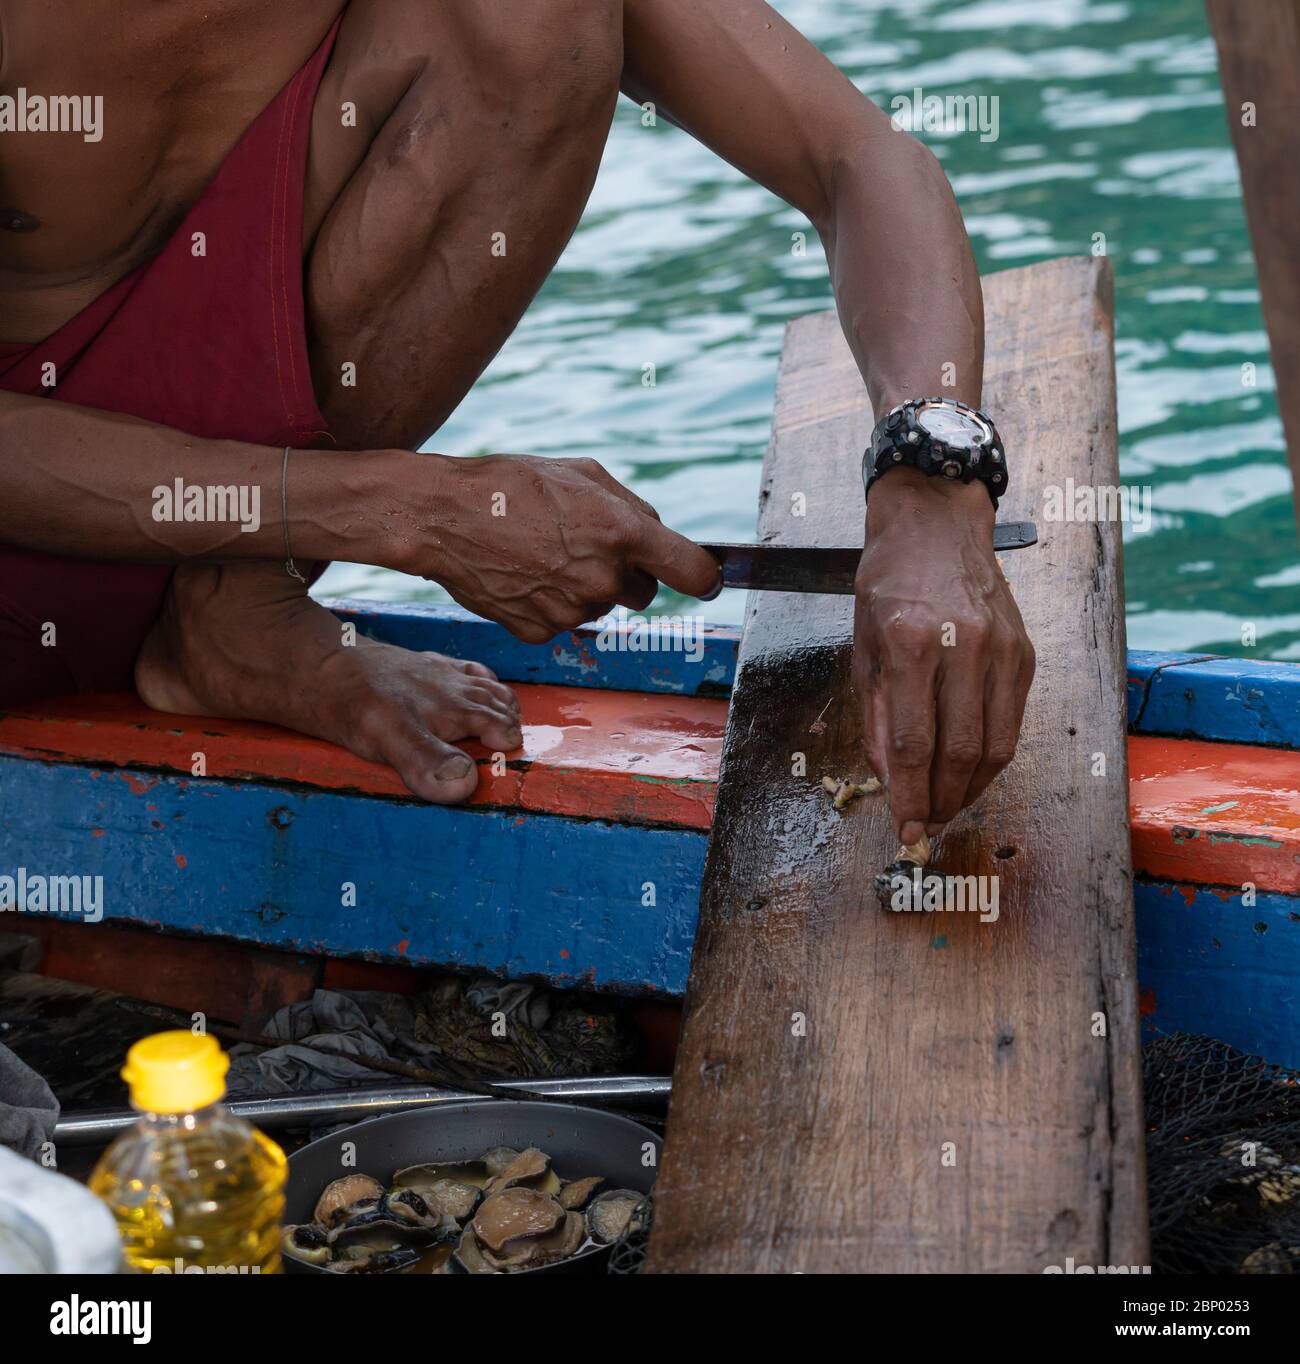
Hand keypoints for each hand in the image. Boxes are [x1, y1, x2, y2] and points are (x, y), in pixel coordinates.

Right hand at [392, 453, 721, 641]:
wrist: (443, 518)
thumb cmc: (512, 487)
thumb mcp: (584, 475)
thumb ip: (633, 509)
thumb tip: (661, 538)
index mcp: (621, 533)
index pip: (694, 573)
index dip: (705, 577)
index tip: (708, 580)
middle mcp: (602, 577)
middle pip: (642, 593)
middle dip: (625, 573)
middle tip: (583, 544)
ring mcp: (571, 610)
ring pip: (600, 606)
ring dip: (584, 586)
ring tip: (542, 553)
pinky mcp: (541, 631)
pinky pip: (565, 621)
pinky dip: (551, 604)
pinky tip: (525, 574)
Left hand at [852, 468, 1034, 845]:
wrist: (936, 524)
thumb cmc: (889, 582)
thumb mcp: (862, 645)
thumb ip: (874, 714)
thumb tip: (887, 776)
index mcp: (910, 643)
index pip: (912, 743)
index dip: (908, 796)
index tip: (904, 830)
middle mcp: (962, 645)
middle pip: (958, 752)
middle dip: (940, 800)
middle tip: (926, 823)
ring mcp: (1001, 649)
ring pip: (994, 746)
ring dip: (971, 788)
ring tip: (947, 804)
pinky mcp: (1025, 653)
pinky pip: (1012, 722)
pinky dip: (992, 757)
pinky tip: (971, 769)